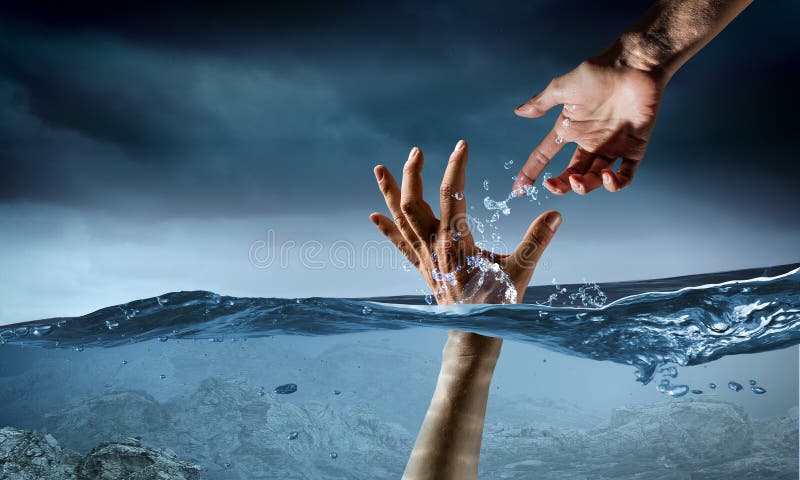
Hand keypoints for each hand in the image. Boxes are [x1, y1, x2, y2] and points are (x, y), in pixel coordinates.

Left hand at [370, 140, 560, 304]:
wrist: (474, 334)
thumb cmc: (497, 303)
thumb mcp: (520, 270)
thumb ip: (536, 240)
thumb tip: (556, 213)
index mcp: (456, 241)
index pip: (450, 194)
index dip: (455, 167)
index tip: (461, 145)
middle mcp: (434, 245)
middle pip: (413, 202)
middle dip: (412, 174)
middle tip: (416, 151)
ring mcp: (425, 257)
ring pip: (400, 219)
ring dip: (389, 193)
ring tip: (379, 168)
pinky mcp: (423, 268)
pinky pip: (400, 244)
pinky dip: (386, 228)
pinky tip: (374, 216)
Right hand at [512, 51, 665, 195]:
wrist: (634, 65)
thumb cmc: (598, 72)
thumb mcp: (563, 87)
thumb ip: (541, 102)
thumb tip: (518, 111)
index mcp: (570, 128)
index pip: (545, 155)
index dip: (531, 172)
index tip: (519, 189)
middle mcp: (589, 141)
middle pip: (571, 173)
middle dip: (560, 184)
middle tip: (552, 185)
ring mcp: (611, 146)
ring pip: (595, 178)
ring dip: (584, 186)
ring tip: (577, 181)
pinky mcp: (634, 148)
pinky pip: (625, 175)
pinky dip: (615, 183)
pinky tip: (607, 177)